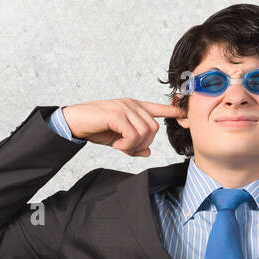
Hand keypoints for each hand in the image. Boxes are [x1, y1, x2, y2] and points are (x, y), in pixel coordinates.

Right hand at [61, 98, 184, 157]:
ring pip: (146, 132)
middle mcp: (132, 105)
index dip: (173, 112)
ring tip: (120, 146)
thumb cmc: (96, 128)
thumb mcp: (118, 139)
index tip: (185, 115)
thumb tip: (148, 153)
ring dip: (135, 145)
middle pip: (154, 128)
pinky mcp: (117, 114)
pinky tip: (116, 144)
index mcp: (135, 107)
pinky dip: (127, 145)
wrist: (74, 122)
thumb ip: (134, 144)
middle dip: (144, 143)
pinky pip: (133, 134)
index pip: (159, 108)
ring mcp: (125, 108)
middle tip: (127, 148)